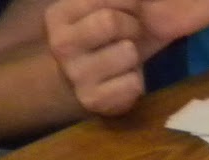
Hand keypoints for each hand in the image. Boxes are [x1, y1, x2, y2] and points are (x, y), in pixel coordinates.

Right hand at [45, 0, 208, 113]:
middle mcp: (61, 44)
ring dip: (134, 56)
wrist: (76, 85)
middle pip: (111, 21)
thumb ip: (126, 2)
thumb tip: (148, 1)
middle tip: (128, 36)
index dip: (128, 4)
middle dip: (131, 26)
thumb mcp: (102, 10)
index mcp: (59, 15)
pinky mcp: (93, 101)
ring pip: (128, 52)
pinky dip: (136, 81)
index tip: (127, 12)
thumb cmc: (98, 39)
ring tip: (123, 60)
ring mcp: (75, 75)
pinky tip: (121, 80)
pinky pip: (134, 84)